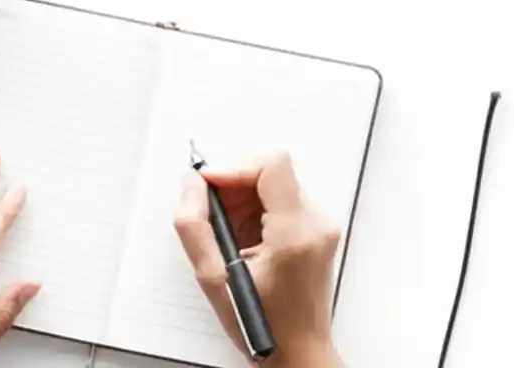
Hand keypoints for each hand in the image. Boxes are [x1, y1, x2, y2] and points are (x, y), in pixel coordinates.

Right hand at [174, 153, 342, 367]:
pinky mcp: (317, 231)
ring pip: (274, 185)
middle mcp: (316, 224)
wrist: (298, 351)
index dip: (234, 168)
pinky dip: (256, 213)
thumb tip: (192, 184)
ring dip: (243, 202)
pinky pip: (280, 202)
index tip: (210, 185)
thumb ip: (194, 225)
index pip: (272, 164)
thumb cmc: (263, 325)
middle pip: (270, 173)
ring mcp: (320, 227)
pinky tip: (245, 242)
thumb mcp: (213, 278)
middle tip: (214, 217)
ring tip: (230, 237)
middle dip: (234, 187)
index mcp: (295, 233)